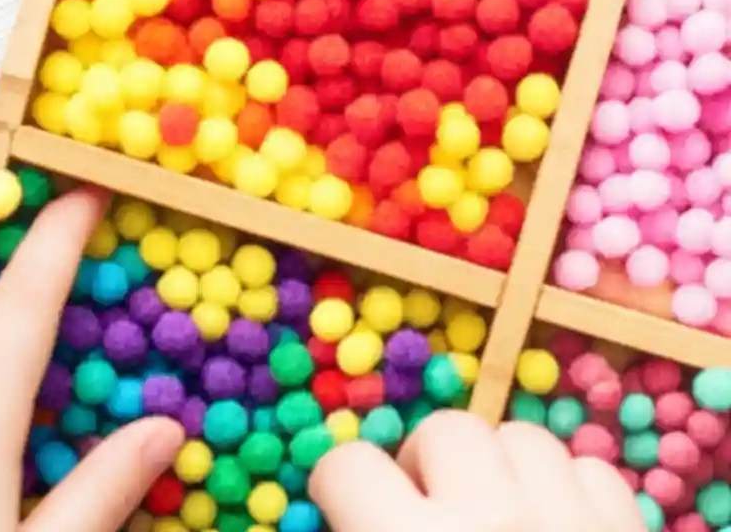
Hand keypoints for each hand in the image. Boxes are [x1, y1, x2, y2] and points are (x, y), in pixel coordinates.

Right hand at [309, 409, 645, 530]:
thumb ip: (357, 530)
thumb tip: (325, 501)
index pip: (350, 465)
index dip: (342, 484)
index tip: (348, 503)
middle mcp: (493, 517)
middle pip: (447, 431)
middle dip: (432, 465)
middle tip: (430, 509)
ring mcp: (569, 520)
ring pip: (525, 436)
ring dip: (503, 467)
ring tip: (495, 509)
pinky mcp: (627, 530)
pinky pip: (594, 470)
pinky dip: (570, 489)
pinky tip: (555, 522)